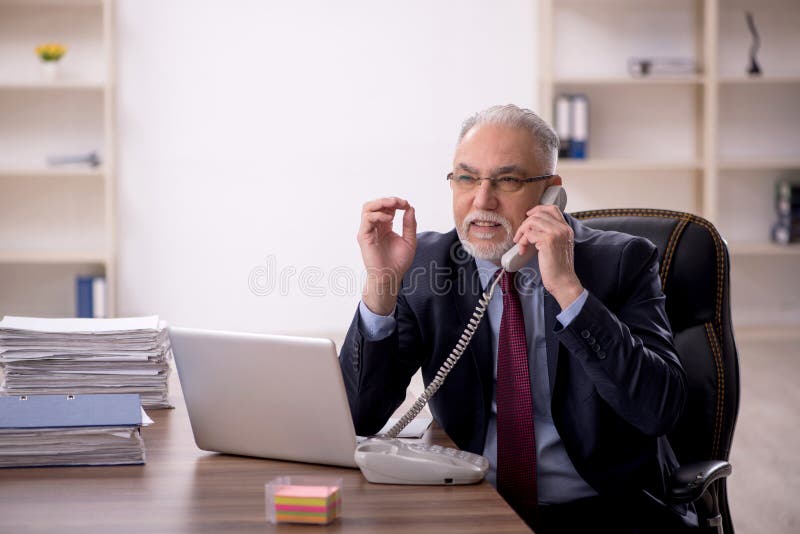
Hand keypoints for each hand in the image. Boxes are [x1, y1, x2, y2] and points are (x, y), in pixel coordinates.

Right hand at [358, 197, 416, 314]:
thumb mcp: (410, 241)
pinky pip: (367, 219)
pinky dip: (377, 215)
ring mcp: (368, 231)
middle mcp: (375, 227)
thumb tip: (410, 208)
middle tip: (400, 202)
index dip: (396, 203)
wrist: (390, 276)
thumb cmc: (398, 262)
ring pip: (367, 207)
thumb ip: (410, 225)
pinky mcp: (364, 236)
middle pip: (375, 204)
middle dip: (388, 200)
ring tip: (393, 205)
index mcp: (385, 227)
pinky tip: (388, 219)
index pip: (387, 208)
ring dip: (381, 203)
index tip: (407, 205)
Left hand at [513, 205, 583, 309]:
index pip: (552, 208)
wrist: (563, 281)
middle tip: (520, 237)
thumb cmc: (557, 267)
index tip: (528, 216)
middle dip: (525, 224)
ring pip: (532, 222)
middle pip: (539, 214)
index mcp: (566, 229)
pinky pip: (529, 234)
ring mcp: (556, 233)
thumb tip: (531, 226)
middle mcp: (563, 228)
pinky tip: (523, 251)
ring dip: (522, 232)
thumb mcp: (557, 246)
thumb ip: (550, 234)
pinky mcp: (548, 240)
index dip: (537, 209)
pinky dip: (522, 242)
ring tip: (521, 244)